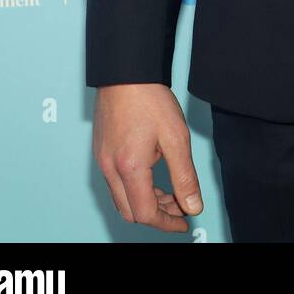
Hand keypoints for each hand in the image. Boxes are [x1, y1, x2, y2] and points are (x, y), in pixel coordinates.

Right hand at [93, 82, 202, 231]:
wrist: (125, 70)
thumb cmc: (149, 98)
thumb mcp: (176, 138)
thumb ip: (184, 176)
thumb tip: (192, 206)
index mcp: (129, 168)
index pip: (145, 214)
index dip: (167, 223)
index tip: (184, 221)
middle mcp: (109, 168)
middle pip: (130, 211)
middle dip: (156, 214)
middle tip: (179, 206)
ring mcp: (102, 159)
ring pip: (121, 198)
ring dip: (145, 201)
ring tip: (169, 190)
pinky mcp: (100, 150)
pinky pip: (115, 182)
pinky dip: (134, 187)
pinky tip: (151, 174)